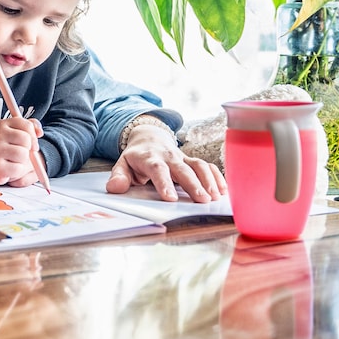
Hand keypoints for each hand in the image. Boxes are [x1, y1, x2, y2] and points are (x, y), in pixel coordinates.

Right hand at [0, 117, 42, 187]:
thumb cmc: (1, 147)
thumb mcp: (13, 132)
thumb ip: (28, 127)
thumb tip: (39, 131)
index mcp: (2, 124)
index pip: (26, 125)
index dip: (34, 136)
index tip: (33, 144)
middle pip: (26, 140)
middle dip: (27, 149)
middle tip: (19, 153)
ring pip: (23, 154)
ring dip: (22, 161)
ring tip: (13, 160)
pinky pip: (18, 169)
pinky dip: (18, 171)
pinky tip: (9, 168)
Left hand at [106, 121, 226, 201]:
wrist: (148, 137)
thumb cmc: (136, 157)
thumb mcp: (122, 164)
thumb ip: (119, 176)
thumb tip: (114, 188)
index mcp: (149, 158)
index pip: (157, 169)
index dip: (164, 183)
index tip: (171, 198)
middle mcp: (168, 156)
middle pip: (182, 168)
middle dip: (193, 184)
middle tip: (202, 201)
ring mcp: (183, 157)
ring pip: (198, 165)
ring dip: (208, 181)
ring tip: (215, 198)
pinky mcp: (192, 159)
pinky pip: (208, 166)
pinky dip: (217, 177)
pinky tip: (223, 191)